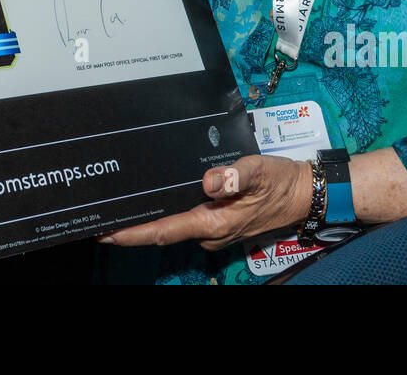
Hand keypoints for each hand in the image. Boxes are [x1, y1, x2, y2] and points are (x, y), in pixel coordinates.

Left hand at [99, 155, 311, 250]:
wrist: (305, 194)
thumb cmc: (281, 182)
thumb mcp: (260, 172)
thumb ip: (234, 176)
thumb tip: (209, 182)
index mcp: (213, 222)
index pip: (163, 231)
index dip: (132, 234)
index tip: (105, 232)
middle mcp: (210, 231)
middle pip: (162, 231)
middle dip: (132, 226)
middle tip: (101, 213)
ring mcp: (214, 229)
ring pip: (173, 225)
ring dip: (147, 220)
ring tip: (119, 205)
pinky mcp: (218, 221)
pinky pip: (186, 219)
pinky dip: (166, 213)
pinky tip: (153, 200)